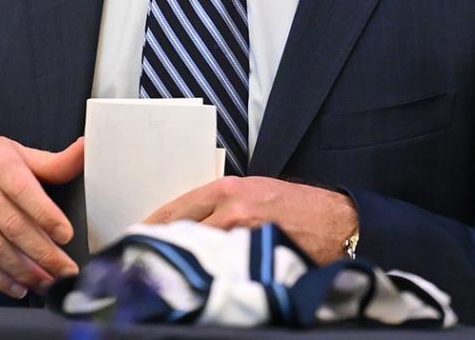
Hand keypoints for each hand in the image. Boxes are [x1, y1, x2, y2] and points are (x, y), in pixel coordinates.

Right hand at [0, 135, 83, 297]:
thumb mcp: (11, 152)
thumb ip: (50, 162)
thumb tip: (83, 152)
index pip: (23, 189)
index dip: (46, 214)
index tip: (65, 233)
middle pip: (12, 225)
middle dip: (43, 253)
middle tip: (65, 270)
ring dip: (23, 271)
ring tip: (46, 283)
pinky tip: (16, 285)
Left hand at [145, 176, 358, 263]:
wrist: (339, 223)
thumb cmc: (299, 207)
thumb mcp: (258, 192)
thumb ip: (224, 204)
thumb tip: (192, 223)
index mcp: (228, 189)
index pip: (175, 208)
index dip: (151, 225)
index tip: (135, 238)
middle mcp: (230, 208)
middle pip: (179, 229)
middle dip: (159, 246)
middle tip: (139, 261)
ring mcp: (241, 234)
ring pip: (196, 251)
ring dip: (179, 262)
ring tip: (162, 276)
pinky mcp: (255, 257)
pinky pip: (220, 269)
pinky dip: (205, 276)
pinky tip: (196, 285)